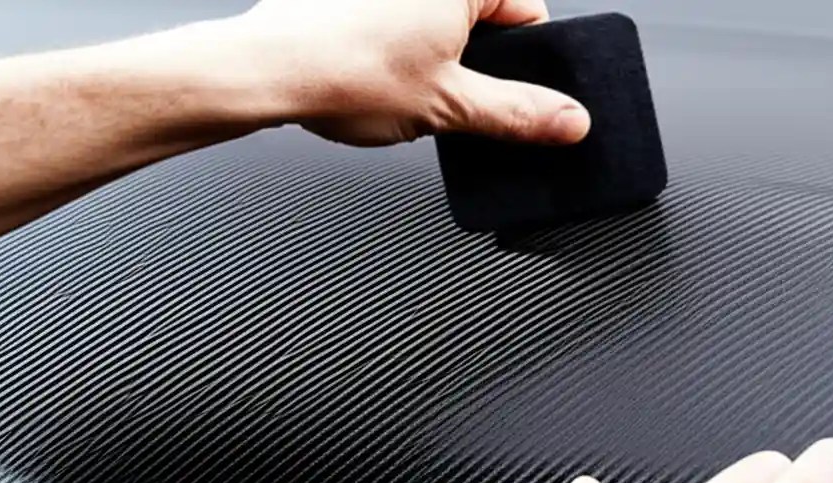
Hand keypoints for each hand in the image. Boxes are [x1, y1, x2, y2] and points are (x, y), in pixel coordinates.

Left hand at [241, 0, 590, 145]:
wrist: (265, 70)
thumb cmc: (342, 70)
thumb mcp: (448, 105)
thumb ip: (517, 114)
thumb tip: (567, 120)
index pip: (528, 12)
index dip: (526, 64)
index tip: (513, 96)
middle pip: (482, 16)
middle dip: (474, 62)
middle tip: (452, 98)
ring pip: (436, 19)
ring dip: (431, 55)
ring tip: (404, 88)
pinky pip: (397, 17)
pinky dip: (395, 43)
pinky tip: (375, 73)